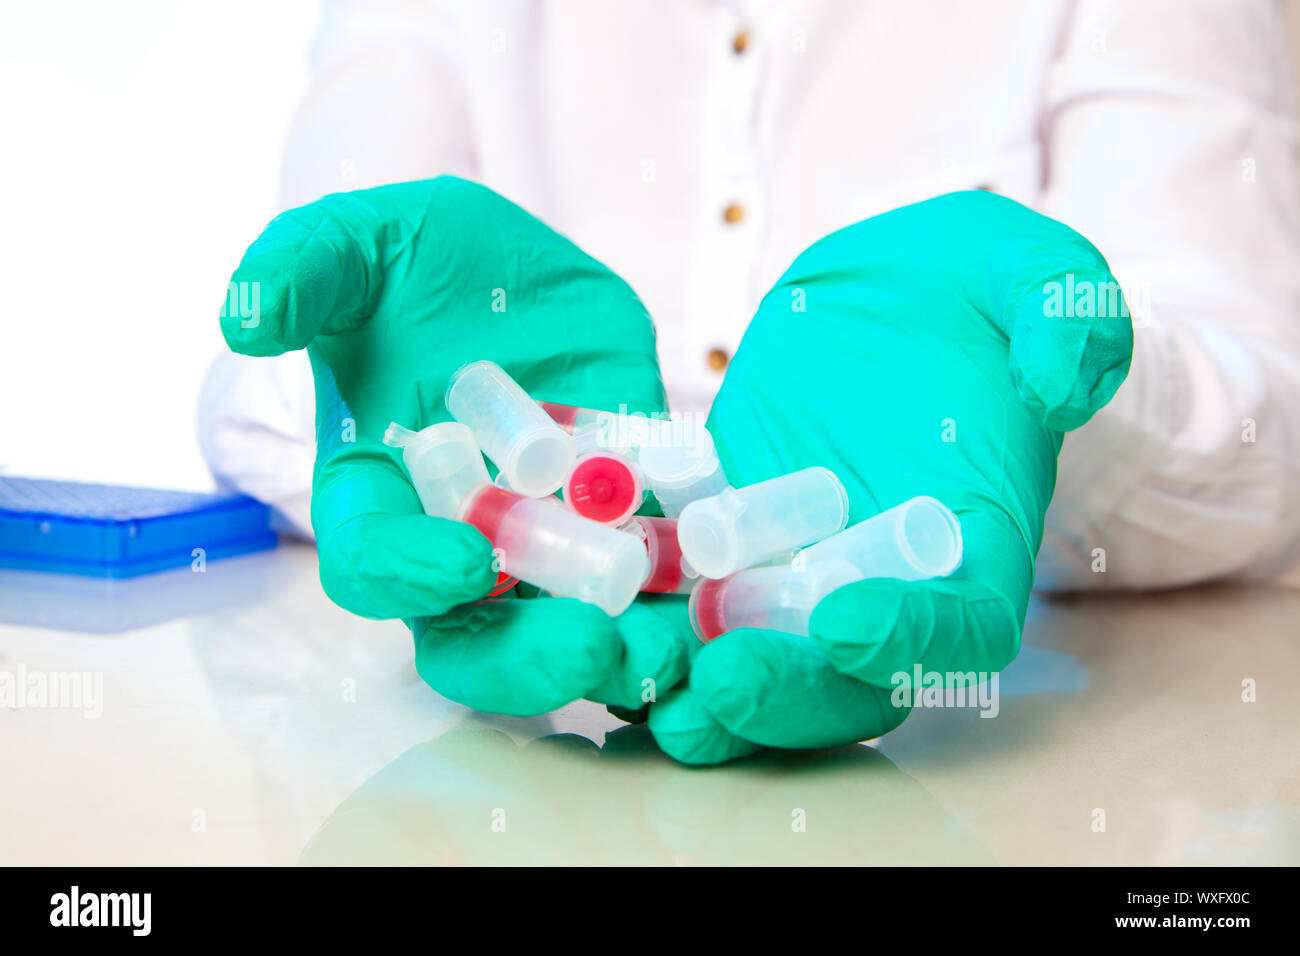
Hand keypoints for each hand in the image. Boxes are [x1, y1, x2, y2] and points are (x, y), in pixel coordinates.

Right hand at [221, 177, 690, 715]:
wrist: (509, 265)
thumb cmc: (415, 258)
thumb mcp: (361, 240)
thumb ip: (304, 271)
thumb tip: (245, 314)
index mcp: (377, 494)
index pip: (371, 560)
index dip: (406, 573)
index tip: (462, 562)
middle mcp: (457, 537)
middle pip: (472, 634)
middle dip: (526, 656)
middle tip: (587, 646)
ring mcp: (546, 538)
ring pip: (569, 626)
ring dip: (623, 652)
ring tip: (676, 650)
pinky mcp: (625, 517)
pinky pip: (654, 579)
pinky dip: (690, 601)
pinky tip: (733, 603)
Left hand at [648, 190, 1132, 762]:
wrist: (887, 294)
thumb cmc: (971, 284)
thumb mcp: (1028, 272)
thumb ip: (1062, 316)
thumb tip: (1059, 379)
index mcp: (972, 538)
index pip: (963, 625)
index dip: (914, 638)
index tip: (847, 621)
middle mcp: (882, 575)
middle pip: (846, 673)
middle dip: (788, 689)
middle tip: (723, 681)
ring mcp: (798, 561)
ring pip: (759, 654)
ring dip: (702, 688)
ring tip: (649, 695)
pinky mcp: (725, 528)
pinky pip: (684, 588)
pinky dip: (646, 617)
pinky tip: (593, 624)